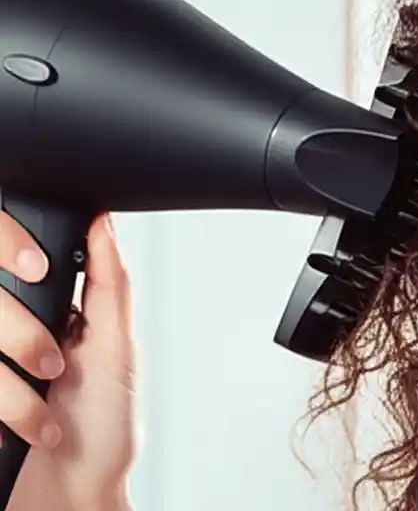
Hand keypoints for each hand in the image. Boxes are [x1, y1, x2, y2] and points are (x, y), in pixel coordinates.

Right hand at [3, 212, 136, 510]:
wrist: (72, 498)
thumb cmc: (103, 432)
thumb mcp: (117, 352)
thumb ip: (109, 286)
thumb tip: (104, 221)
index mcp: (43, 314)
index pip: (8, 261)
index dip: (13, 249)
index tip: (37, 271)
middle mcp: (7, 334)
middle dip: (25, 339)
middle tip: (55, 372)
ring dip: (14, 395)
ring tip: (44, 420)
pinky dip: (2, 411)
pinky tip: (20, 432)